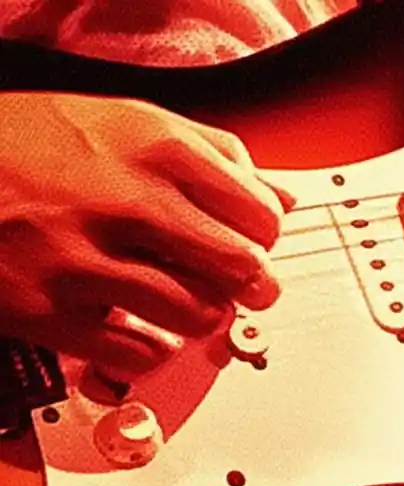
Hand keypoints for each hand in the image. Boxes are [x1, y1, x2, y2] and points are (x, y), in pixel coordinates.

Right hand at [0, 92, 284, 379]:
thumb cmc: (32, 142)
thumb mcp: (128, 121)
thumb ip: (213, 153)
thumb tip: (280, 194)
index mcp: (155, 149)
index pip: (260, 213)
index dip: (265, 236)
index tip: (254, 243)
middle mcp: (125, 202)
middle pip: (239, 267)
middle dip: (251, 285)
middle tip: (241, 287)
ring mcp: (82, 259)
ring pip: (195, 314)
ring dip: (202, 318)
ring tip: (188, 305)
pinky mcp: (44, 310)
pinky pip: (137, 354)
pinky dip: (152, 351)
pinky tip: (144, 332)